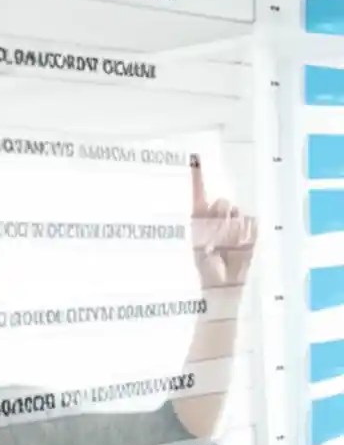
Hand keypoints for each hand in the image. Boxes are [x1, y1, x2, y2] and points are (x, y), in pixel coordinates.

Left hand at [190, 154, 256, 288]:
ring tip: (224, 246)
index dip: (197, 177)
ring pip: (236, 213)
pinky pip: (250, 223)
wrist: (223, 285)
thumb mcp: (198, 244)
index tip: (194, 159)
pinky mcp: (250, 231)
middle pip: (222, 203)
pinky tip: (237, 247)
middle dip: (219, 216)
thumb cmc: (205, 267)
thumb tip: (218, 204)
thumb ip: (204, 223)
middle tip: (214, 235)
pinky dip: (244, 234)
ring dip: (230, 229)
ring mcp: (235, 223)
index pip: (199, 194)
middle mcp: (217, 218)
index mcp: (200, 219)